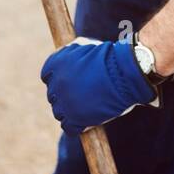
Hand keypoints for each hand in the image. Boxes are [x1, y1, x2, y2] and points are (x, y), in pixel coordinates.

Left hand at [40, 36, 156, 135]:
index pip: (47, 77)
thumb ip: (72, 52)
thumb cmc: (111, 57)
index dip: (59, 80)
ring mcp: (64, 102)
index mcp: (55, 64)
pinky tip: (87, 121)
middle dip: (66, 96)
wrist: (125, 72)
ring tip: (87, 109)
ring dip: (70, 112)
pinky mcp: (74, 119)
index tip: (70, 83)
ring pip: (59, 113)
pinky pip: (69, 128)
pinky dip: (77, 127)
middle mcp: (56, 83)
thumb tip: (66, 55)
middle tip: (83, 96)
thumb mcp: (86, 45)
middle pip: (53, 96)